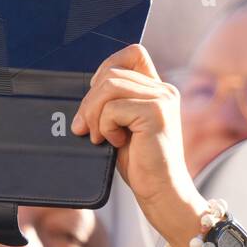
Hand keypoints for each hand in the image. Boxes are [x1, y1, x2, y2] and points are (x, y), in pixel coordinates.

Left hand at [73, 44, 207, 246]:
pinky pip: (113, 108)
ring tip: (98, 137)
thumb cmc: (141, 165)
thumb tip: (85, 93)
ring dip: (93, 114)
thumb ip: (112, 105)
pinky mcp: (156, 113)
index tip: (96, 99)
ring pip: (109, 87)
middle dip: (89, 101)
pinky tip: (115, 143)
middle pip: (112, 73)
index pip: (132, 54)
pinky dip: (104, 127)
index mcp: (157, 89)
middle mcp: (163, 89)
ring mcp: (162, 99)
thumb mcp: (122, 127)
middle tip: (83, 128)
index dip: (107, 68)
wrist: (162, 193)